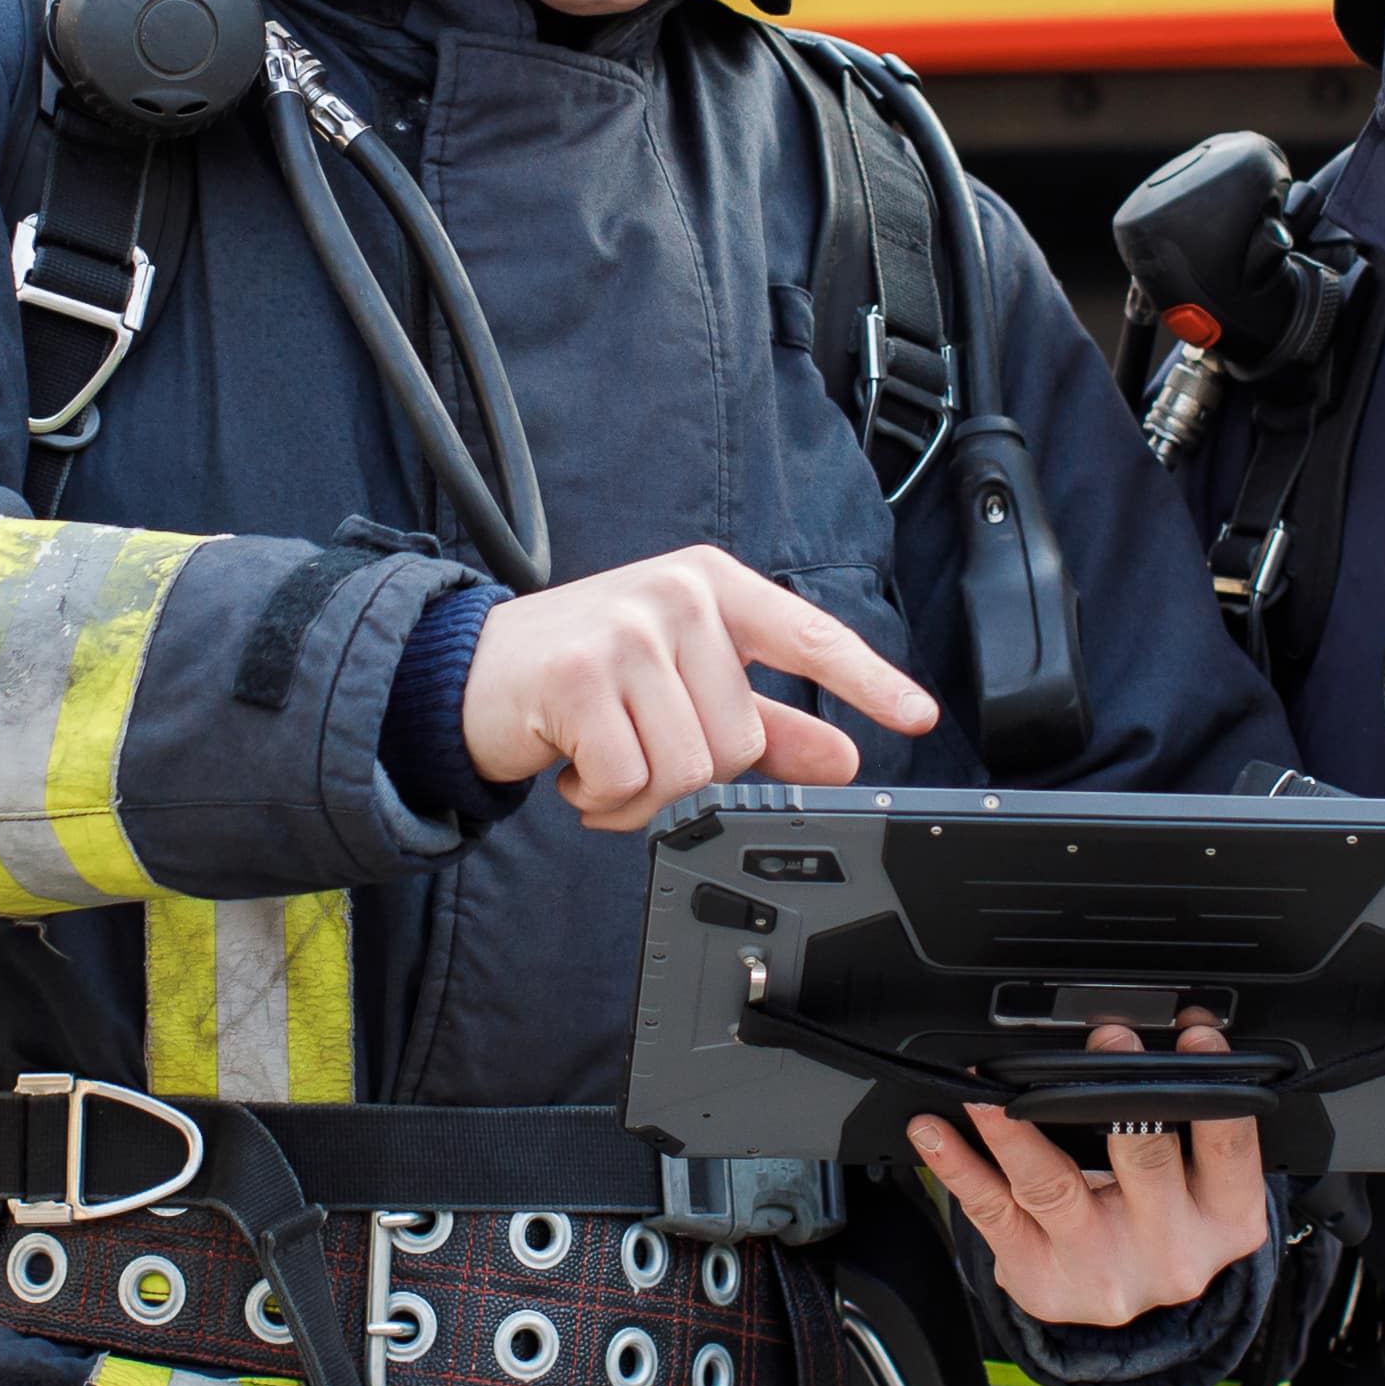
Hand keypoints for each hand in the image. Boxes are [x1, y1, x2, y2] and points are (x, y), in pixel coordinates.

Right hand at [452, 546, 936, 831]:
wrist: (467, 673)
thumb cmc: (581, 674)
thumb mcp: (678, 682)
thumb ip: (766, 722)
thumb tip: (843, 757)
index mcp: (711, 586)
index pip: (807, 634)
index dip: (868, 681)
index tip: (917, 715)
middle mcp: (676, 596)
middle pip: (740, 738)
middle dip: (689, 772)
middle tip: (635, 751)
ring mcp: (627, 630)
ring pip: (690, 767)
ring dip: (642, 794)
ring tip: (605, 760)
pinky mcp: (579, 676)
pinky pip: (631, 781)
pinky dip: (603, 799)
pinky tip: (575, 768)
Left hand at [904, 1039, 1268, 1331]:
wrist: (1133, 1306)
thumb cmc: (1165, 1224)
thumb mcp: (1204, 1186)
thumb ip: (1194, 1122)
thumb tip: (1164, 1030)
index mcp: (1224, 1221)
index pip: (1228, 1148)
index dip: (1215, 1086)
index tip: (1195, 1031)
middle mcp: (1169, 1252)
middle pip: (1143, 1159)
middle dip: (1120, 1090)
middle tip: (1105, 1036)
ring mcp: (1102, 1270)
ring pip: (1053, 1186)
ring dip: (1015, 1128)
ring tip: (984, 1087)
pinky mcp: (1041, 1280)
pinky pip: (993, 1213)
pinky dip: (960, 1166)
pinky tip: (935, 1132)